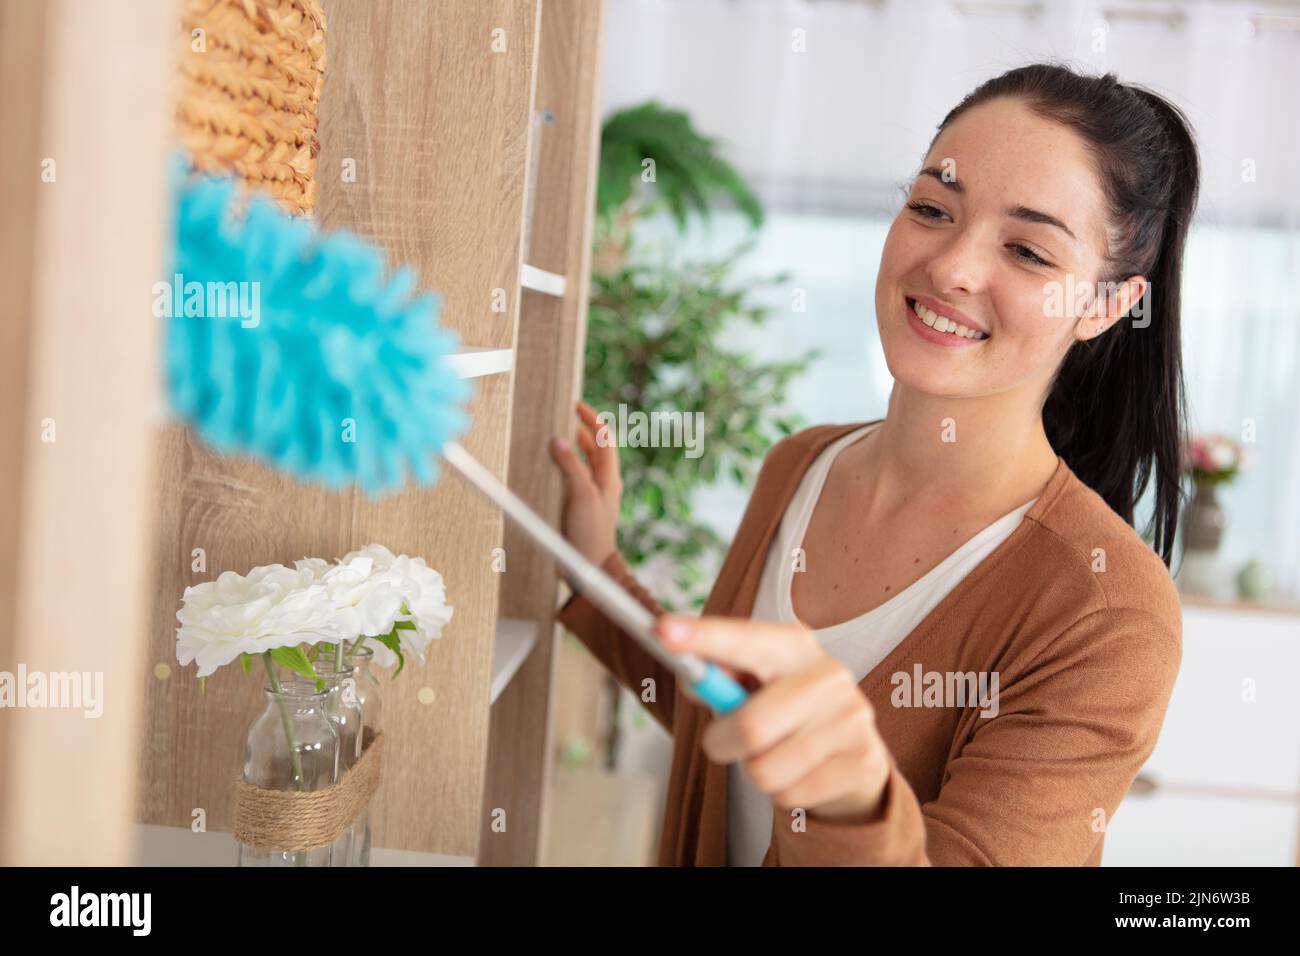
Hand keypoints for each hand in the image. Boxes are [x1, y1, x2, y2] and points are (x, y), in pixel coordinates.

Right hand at [549, 400, 621, 566]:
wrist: (589, 570)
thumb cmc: (590, 534)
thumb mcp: (581, 495)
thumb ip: (571, 466)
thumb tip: (558, 440)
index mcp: (609, 477)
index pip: (604, 439)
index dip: (592, 419)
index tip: (575, 404)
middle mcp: (604, 484)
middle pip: (595, 449)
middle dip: (581, 431)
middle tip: (563, 416)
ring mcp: (593, 497)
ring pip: (584, 464)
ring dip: (572, 448)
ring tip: (555, 435)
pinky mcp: (581, 509)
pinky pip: (574, 480)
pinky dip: (564, 467)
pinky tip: (550, 468)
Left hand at [658, 614, 891, 822]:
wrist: (851, 752)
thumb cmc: (784, 712)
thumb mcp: (751, 686)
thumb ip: (717, 678)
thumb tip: (691, 676)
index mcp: (793, 645)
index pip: (742, 639)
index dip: (703, 637)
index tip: (662, 630)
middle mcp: (828, 674)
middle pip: (749, 727)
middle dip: (722, 744)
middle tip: (726, 742)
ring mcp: (851, 717)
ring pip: (765, 769)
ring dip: (754, 771)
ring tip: (773, 755)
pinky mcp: (864, 761)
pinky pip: (791, 795)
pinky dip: (782, 792)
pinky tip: (800, 772)